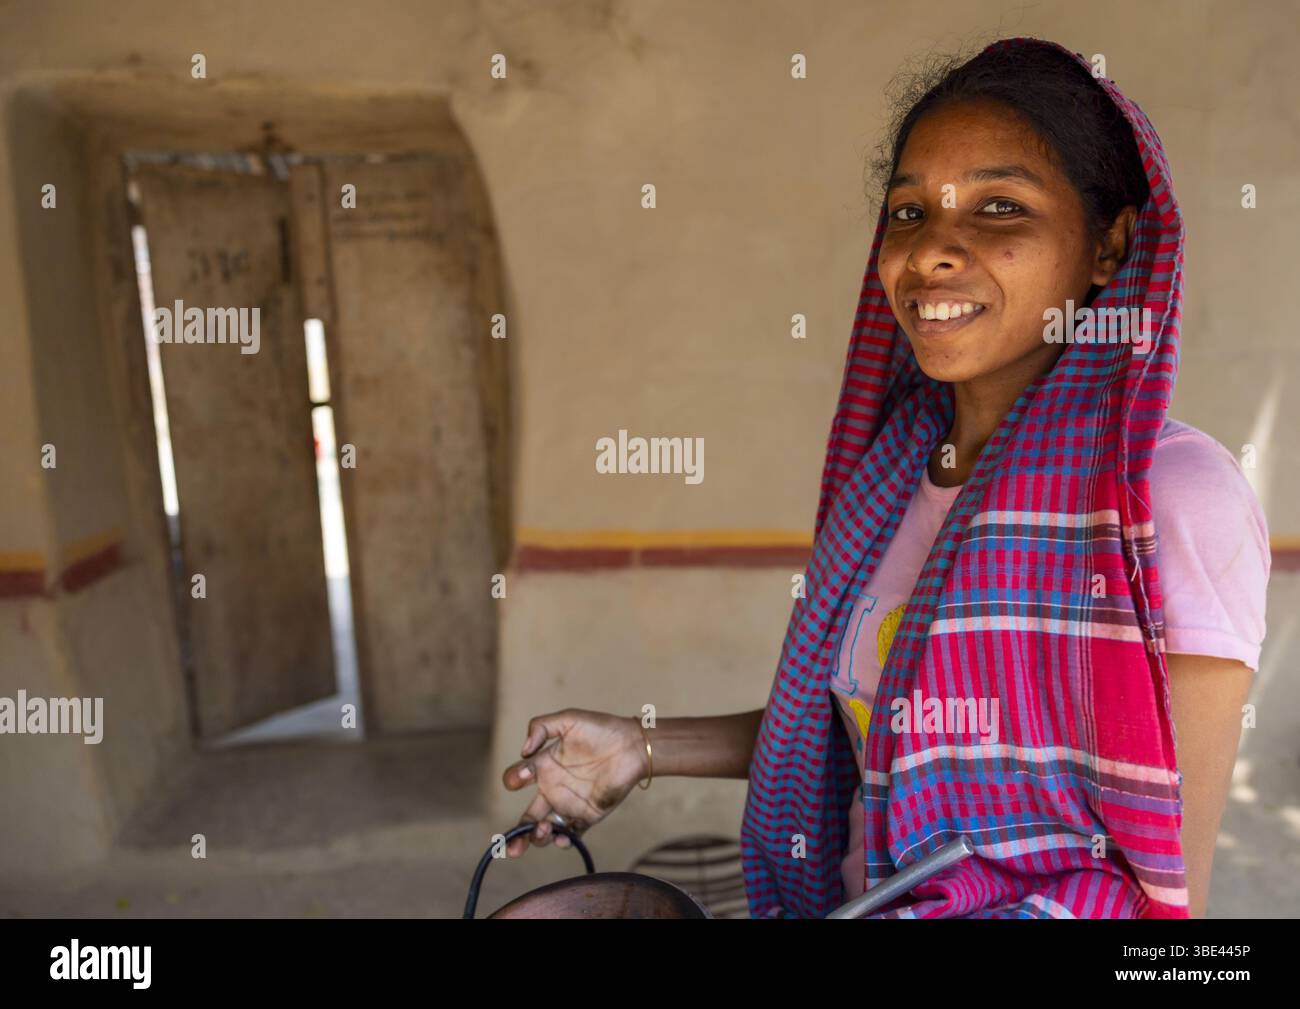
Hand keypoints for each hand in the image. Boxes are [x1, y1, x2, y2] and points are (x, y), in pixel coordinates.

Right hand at [500, 709, 648, 856]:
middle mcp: (553, 788)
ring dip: (537, 837)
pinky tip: (561, 838)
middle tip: (512, 845)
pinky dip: (564, 841)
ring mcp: (570, 804)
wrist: (634, 745)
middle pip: (528, 817)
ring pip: (546, 830)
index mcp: (544, 766)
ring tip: (542, 831)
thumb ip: (541, 726)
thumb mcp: (568, 719)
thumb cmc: (602, 729)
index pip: (517, 778)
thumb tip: (524, 751)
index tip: (523, 776)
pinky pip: (572, 834)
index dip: (513, 778)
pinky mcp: (588, 815)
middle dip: (516, 833)